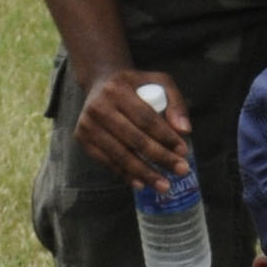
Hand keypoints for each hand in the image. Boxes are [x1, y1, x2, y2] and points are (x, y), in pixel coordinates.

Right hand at [73, 67, 194, 181]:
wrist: (99, 83)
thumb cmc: (134, 86)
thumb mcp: (158, 82)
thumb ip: (175, 102)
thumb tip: (184, 130)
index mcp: (118, 90)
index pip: (146, 118)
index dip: (166, 137)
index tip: (183, 151)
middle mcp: (99, 107)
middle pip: (135, 139)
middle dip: (160, 158)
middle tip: (181, 171)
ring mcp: (88, 125)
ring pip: (121, 155)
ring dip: (145, 173)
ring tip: (164, 185)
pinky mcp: (82, 139)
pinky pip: (108, 162)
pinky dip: (126, 175)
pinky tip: (141, 183)